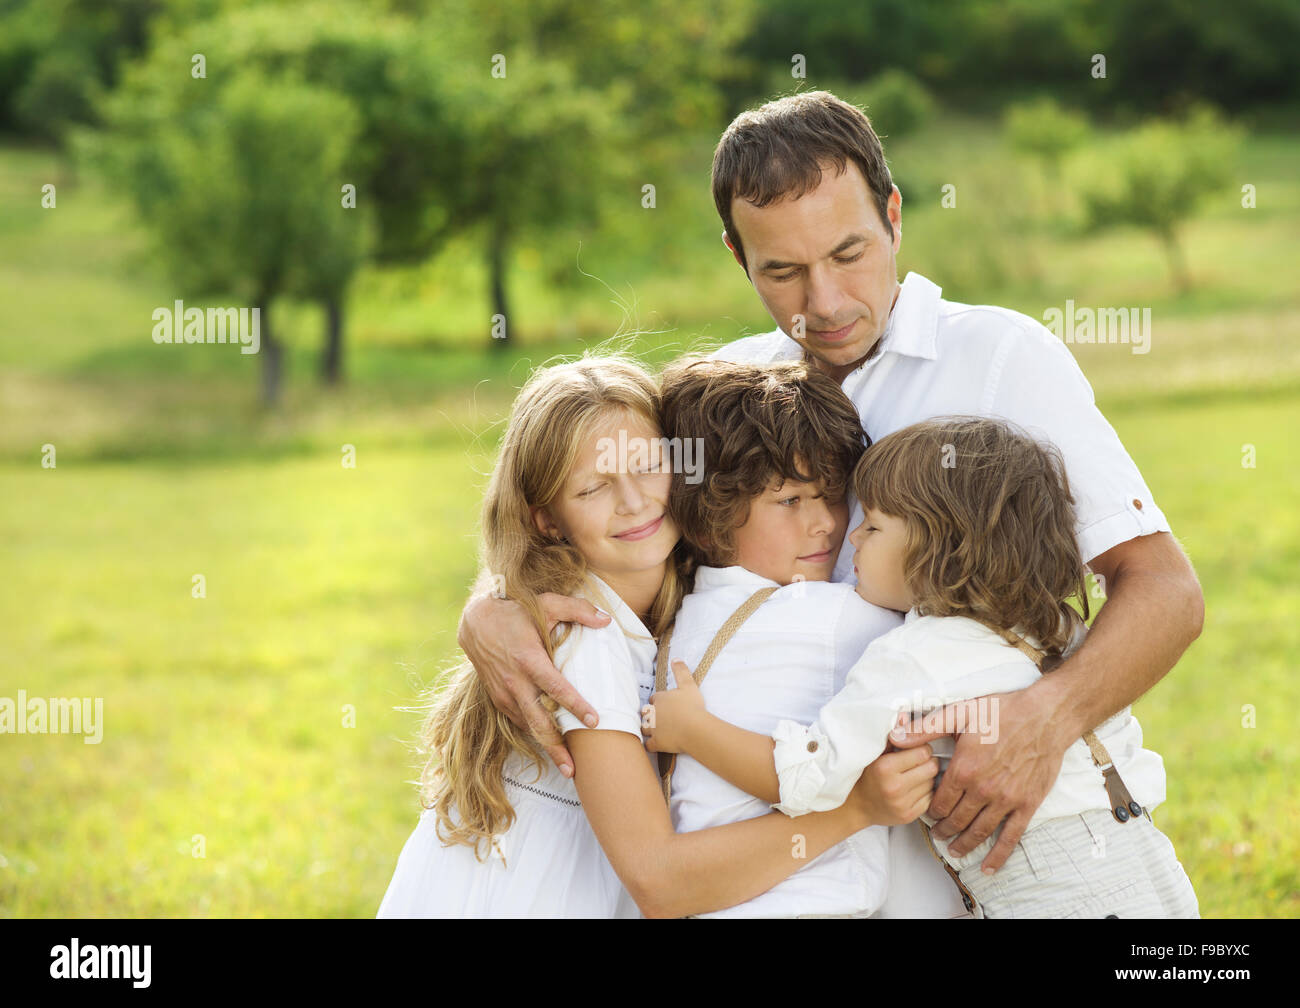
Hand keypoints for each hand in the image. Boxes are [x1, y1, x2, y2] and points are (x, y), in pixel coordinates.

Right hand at [457, 589, 609, 776]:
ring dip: (547, 746)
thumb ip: (578, 610)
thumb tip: (606, 619)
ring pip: (528, 726)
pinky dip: (535, 733)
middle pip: (538, 721)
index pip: (556, 688)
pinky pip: (519, 721)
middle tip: (574, 769)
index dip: (575, 706)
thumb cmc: (516, 612)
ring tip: (566, 765)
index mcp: (529, 659)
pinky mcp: (498, 698)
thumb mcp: (546, 603)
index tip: (594, 721)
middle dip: (556, 747)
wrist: (476, 621)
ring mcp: (504, 693)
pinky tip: (550, 744)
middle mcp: (515, 681)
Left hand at [641, 660, 706, 754]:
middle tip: (657, 717)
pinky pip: (648, 745)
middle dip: (650, 715)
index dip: (658, 702)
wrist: (694, 728)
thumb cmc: (692, 706)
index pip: (654, 699)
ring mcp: (653, 729)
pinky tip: (653, 745)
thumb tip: (675, 658)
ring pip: (644, 728)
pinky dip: (650, 745)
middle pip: (646, 713)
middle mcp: (653, 713)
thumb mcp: (689, 685)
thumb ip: (681, 671)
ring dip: (647, 729)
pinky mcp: (657, 743)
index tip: (664, 704)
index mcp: (660, 699)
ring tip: (653, 731)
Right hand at [845, 744, 938, 827]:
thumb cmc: (866, 775)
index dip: (922, 748)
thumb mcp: (875, 752)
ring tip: (914, 775)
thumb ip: (892, 735)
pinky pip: (931, 798)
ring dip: (927, 777)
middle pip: (931, 767)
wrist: (857, 806)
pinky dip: (926, 792)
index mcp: (885, 768)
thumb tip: (906, 715)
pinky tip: (914, 788)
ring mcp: (902, 804)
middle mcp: (894, 787)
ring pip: (933, 783)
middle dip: (928, 762)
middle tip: (918, 762)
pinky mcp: (909, 816)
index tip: (916, 749)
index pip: (922, 752)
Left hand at [890, 687, 1068, 872]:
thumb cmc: (1002, 712)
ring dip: (964, 844)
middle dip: (944, 830)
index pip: (939, 801)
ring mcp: (1006, 800)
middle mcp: (983, 790)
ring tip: (954, 851)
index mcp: (964, 769)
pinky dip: (999, 855)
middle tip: (937, 835)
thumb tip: (895, 737)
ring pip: (979, 831)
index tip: (927, 813)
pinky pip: (1011, 836)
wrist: (1045, 716)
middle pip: (957, 820)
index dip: (930, 811)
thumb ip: (926, 729)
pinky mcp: (1027, 805)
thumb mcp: (959, 713)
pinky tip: (989, 868)